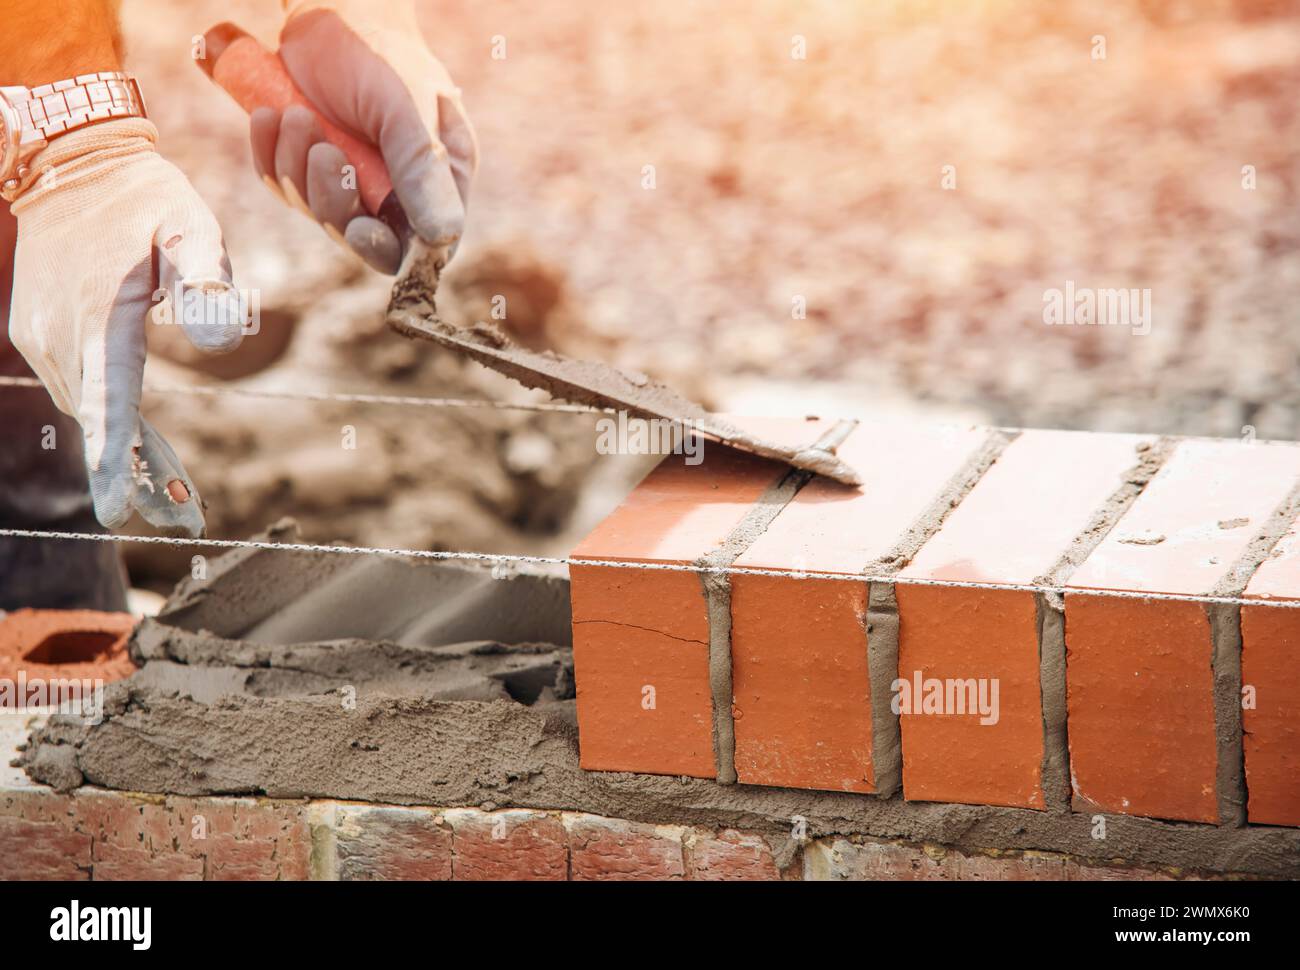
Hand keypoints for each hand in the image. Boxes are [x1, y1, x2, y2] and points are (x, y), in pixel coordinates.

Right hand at [7, 119, 247, 536]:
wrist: (73, 163)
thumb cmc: (146, 199)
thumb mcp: (189, 227)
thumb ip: (206, 281)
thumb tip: (226, 341)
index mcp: (100, 313)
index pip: (107, 398)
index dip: (113, 456)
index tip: (118, 509)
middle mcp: (61, 332)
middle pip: (98, 419)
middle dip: (132, 473)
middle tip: (176, 518)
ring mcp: (43, 334)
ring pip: (86, 409)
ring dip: (121, 452)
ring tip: (169, 500)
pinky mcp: (40, 331)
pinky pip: (77, 388)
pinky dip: (105, 419)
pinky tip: (138, 451)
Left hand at [244, 0, 477, 273]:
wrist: (329, 6)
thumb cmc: (380, 50)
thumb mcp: (405, 108)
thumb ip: (424, 171)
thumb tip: (443, 238)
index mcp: (440, 178)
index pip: (423, 245)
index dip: (389, 249)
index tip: (358, 228)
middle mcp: (398, 186)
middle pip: (363, 239)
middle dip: (332, 200)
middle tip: (323, 149)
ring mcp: (351, 177)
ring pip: (316, 211)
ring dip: (296, 167)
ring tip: (296, 113)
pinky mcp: (307, 163)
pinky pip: (282, 184)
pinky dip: (269, 155)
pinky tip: (269, 115)